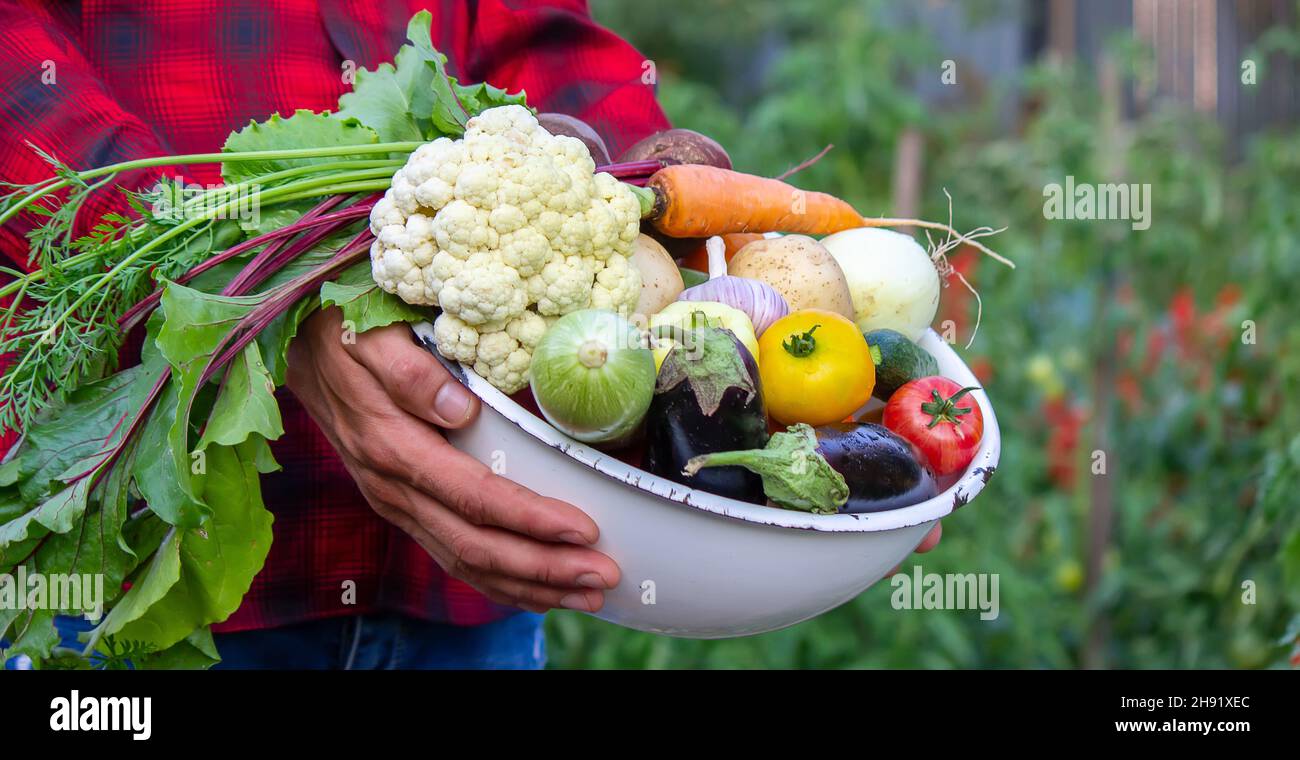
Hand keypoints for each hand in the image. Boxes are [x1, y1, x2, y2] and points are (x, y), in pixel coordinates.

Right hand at [285, 307, 619, 612]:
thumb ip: (410, 372)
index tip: (582, 529)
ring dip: (530, 584)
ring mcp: (396, 504)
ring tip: (587, 594)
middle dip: (543, 567)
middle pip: (475, 546)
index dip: (529, 518)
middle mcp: (394, 489)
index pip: (474, 496)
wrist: (299, 346)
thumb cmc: (348, 333)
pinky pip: (452, 557)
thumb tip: (460, 408)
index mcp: (394, 448)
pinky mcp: (402, 507)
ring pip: (466, 562)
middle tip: (602, 576)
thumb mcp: (372, 335)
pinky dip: (498, 582)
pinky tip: (538, 591)